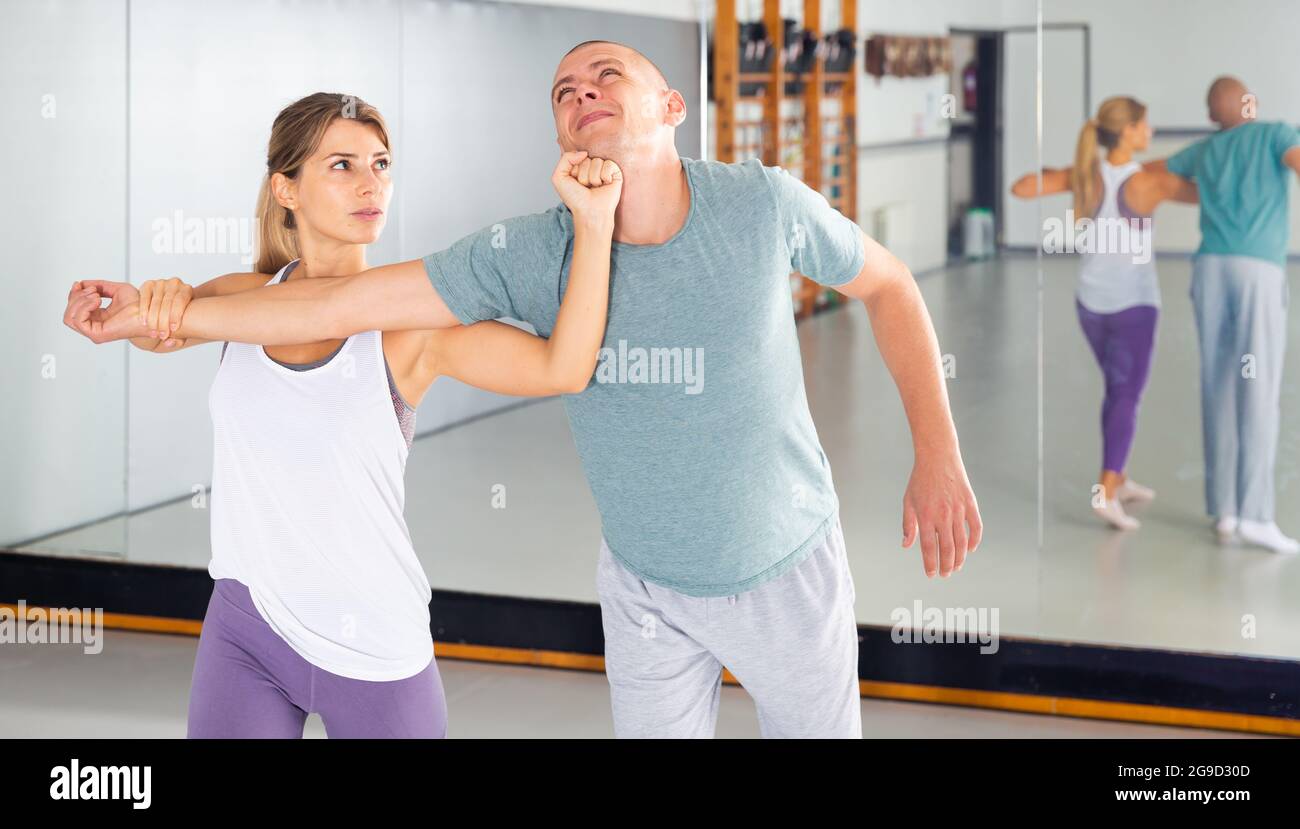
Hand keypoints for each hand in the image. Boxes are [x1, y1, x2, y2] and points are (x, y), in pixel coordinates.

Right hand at [63, 280, 147, 343]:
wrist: (149, 311)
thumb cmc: (139, 304)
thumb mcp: (114, 289)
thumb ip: (97, 286)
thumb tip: (81, 284)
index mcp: (97, 318)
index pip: (74, 309)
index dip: (74, 294)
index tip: (80, 284)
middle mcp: (94, 326)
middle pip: (69, 313)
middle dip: (76, 297)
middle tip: (93, 290)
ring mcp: (95, 333)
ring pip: (70, 317)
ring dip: (80, 301)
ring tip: (96, 295)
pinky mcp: (97, 335)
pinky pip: (78, 321)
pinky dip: (84, 306)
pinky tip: (97, 300)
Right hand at [138, 277, 194, 345]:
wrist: (169, 305)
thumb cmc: (179, 317)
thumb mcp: (184, 325)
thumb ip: (180, 337)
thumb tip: (169, 343)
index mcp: (187, 290)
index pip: (181, 300)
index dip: (176, 315)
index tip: (173, 329)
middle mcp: (175, 283)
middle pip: (168, 302)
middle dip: (164, 321)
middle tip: (162, 335)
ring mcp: (161, 283)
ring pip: (156, 301)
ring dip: (153, 318)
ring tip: (153, 332)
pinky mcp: (148, 284)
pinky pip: (144, 297)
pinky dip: (144, 310)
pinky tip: (144, 322)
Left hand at [551, 150, 621, 222]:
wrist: (589, 211)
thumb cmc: (575, 199)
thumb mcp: (559, 178)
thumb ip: (565, 159)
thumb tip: (584, 153)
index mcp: (579, 167)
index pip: (575, 156)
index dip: (573, 171)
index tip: (575, 183)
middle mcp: (591, 167)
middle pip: (586, 159)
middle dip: (584, 175)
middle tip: (586, 187)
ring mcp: (603, 170)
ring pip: (597, 161)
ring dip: (593, 178)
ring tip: (595, 187)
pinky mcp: (615, 173)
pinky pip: (609, 164)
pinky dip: (605, 176)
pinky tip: (605, 184)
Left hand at [901, 448, 981, 577]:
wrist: (938, 458)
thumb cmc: (920, 480)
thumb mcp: (908, 502)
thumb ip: (908, 525)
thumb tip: (906, 545)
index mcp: (925, 516)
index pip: (928, 547)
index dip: (930, 563)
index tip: (931, 574)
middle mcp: (942, 515)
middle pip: (947, 548)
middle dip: (946, 565)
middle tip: (945, 574)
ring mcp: (958, 510)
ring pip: (961, 541)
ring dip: (959, 558)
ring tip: (955, 567)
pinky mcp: (970, 503)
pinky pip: (976, 527)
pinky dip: (974, 540)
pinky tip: (970, 549)